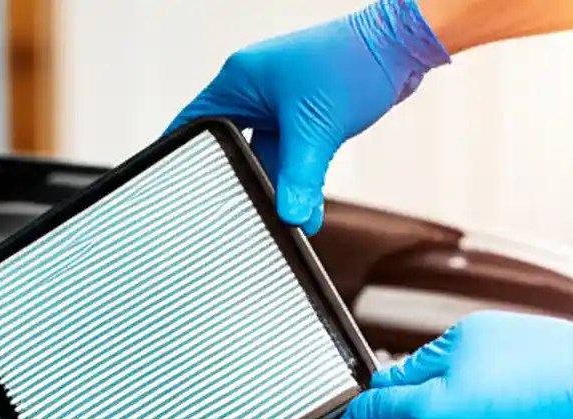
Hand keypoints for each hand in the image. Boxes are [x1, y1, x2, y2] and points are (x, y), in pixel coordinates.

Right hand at [166, 0, 449, 234]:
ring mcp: (279, 101)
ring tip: (283, 216)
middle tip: (235, 210)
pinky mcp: (303, 113)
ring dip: (277, 182)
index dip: (182, 152)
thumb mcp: (318, 128)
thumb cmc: (355, 63)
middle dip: (240, 177)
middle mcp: (255, 88)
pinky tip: (304, 205)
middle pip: (232, 145)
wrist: (401, 47)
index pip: (196, 121)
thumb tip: (291, 217)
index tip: (170, 183)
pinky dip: (296, 176)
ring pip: (266, 154)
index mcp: (240, 80)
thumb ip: (300, 176)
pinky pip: (290, 152)